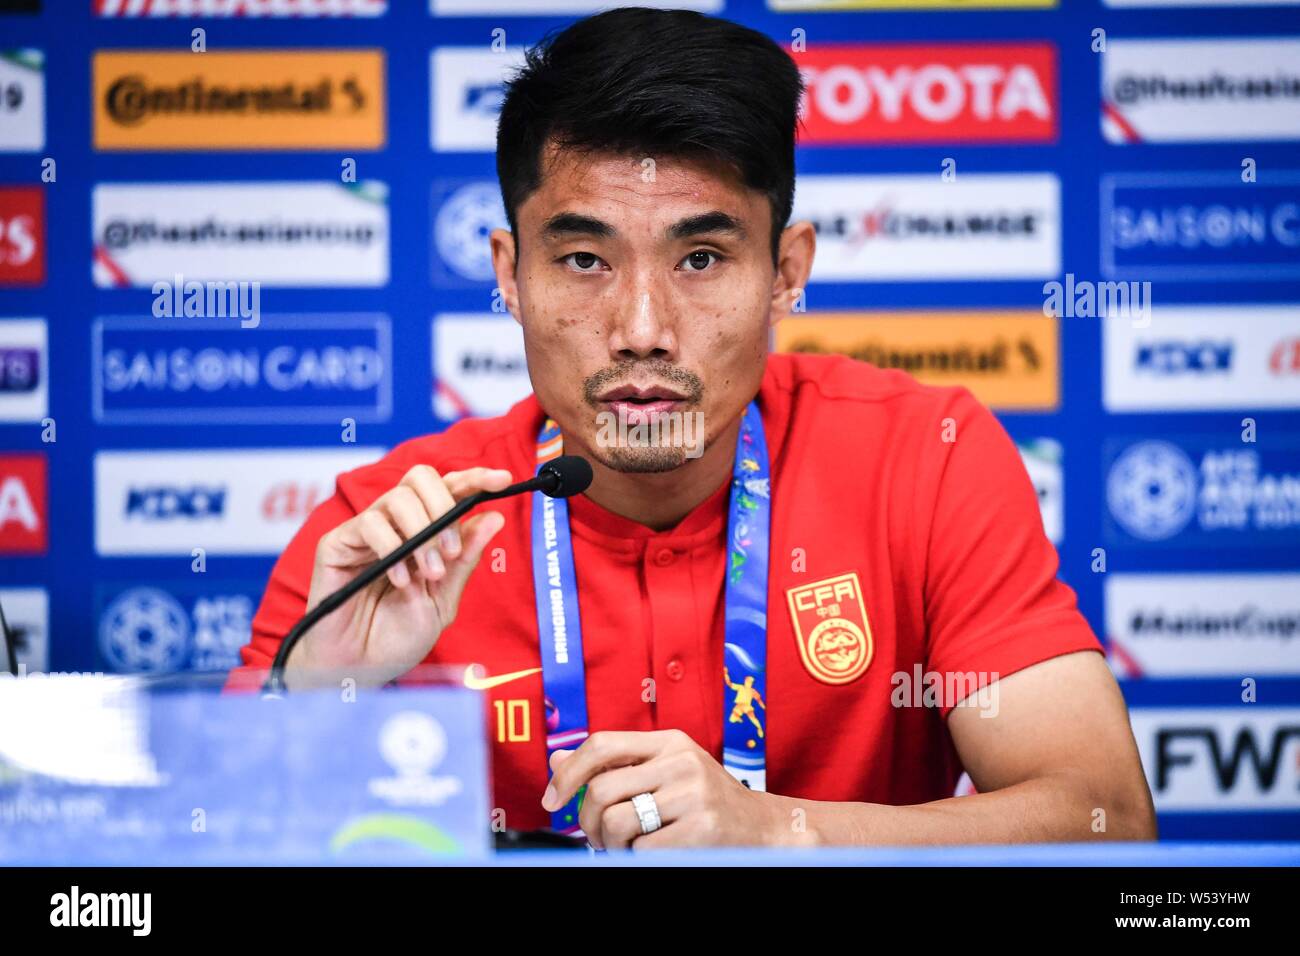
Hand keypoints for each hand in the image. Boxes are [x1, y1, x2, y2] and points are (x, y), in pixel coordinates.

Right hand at [286, 465, 511, 689]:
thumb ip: (464, 559)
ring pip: (399, 497)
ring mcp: (366, 532)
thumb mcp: (443, 600)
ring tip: (429, 573)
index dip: (476, 478)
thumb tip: (494, 517)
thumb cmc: (397, 638)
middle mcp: (395, 525)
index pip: (449, 490)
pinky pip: (369, 523)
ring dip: (424, 532)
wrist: (361, 671)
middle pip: (421, 477)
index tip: (503, 480)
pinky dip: (391, 548)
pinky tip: (399, 579)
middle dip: (445, 503)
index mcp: (424, 532)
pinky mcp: (337, 544)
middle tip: (451, 549)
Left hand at [541, 730, 791, 848]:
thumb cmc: (706, 802)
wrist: (765, 829)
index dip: (568, 772)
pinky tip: (656, 853)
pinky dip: (639, 859)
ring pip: (616, 822)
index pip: (602, 744)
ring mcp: (693, 794)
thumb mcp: (665, 772)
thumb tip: (558, 760)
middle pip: (601, 789)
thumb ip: (616, 766)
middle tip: (596, 838)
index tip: (551, 799)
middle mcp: (681, 761)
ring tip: (628, 847)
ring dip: (612, 845)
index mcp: (669, 742)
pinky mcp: (701, 829)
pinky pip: (642, 851)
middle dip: (587, 821)